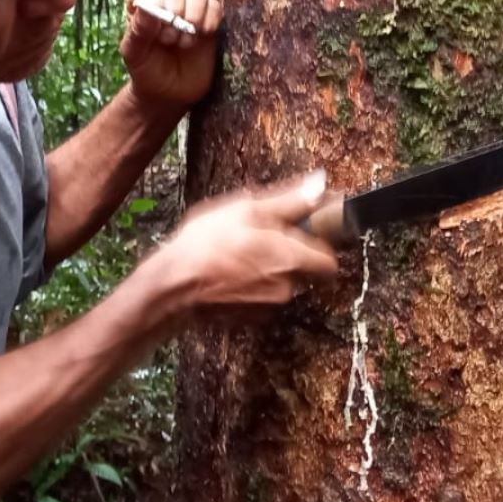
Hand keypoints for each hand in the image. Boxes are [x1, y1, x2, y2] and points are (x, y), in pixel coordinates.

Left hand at [120, 0, 223, 112]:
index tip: (159, 14)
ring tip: (186, 39)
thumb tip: (149, 5)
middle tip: (171, 34)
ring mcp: (189, 7)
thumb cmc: (147, 70)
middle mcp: (166, 0)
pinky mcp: (209, 18)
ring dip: (194, 10)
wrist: (171, 93)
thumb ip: (138, 30)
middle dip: (175, 5)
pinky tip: (203, 34)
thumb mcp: (135, 54)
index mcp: (141, 4)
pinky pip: (215, 5)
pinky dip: (211, 17)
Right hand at [147, 171, 338, 316]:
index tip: (305, 232)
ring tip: (238, 253)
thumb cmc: (207, 243)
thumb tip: (321, 184)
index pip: (329, 261)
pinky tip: (229, 272)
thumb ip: (290, 200)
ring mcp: (268, 306)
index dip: (320, 244)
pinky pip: (260, 296)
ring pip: (279, 282)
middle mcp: (287, 286)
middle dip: (289, 255)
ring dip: (267, 268)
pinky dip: (251, 285)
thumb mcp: (247, 209)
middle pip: (304, 270)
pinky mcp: (249, 318)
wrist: (173, 285)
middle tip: (260, 238)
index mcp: (293, 258)